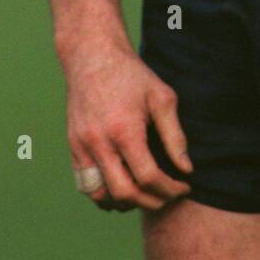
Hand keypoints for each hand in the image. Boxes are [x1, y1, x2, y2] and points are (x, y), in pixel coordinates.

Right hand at [64, 46, 193, 212]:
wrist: (92, 57)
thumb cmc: (132, 75)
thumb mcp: (161, 98)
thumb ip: (175, 136)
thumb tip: (187, 169)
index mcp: (124, 129)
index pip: (148, 177)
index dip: (170, 189)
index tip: (184, 186)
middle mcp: (99, 142)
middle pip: (124, 193)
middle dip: (151, 201)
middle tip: (168, 196)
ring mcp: (82, 146)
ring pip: (101, 195)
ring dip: (125, 202)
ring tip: (146, 194)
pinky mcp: (73, 147)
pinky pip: (86, 185)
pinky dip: (104, 194)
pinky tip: (123, 187)